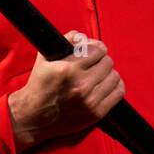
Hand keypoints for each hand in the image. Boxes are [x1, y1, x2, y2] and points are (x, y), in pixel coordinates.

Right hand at [6, 31, 124, 151]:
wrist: (34, 117)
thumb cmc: (40, 86)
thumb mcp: (45, 58)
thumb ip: (65, 41)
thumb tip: (82, 36)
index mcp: (68, 70)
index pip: (97, 50)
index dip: (96, 47)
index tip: (94, 50)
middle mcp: (81, 85)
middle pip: (108, 62)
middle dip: (101, 60)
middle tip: (95, 63)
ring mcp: (90, 101)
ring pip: (115, 76)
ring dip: (108, 74)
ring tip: (98, 75)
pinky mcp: (96, 113)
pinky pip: (118, 93)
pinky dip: (114, 87)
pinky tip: (105, 86)